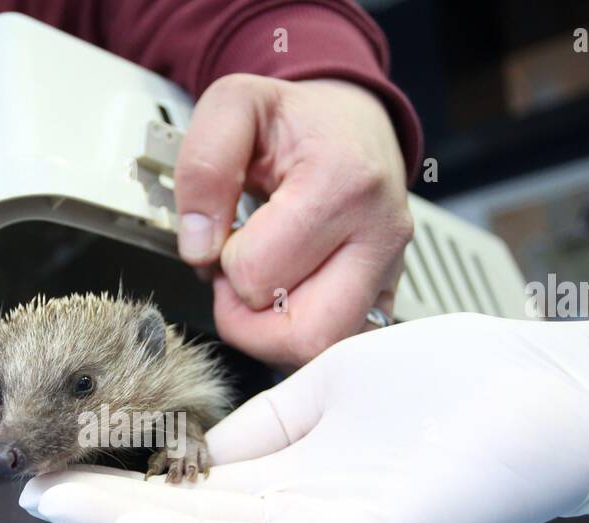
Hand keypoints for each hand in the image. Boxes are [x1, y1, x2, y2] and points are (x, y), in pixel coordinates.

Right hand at [19, 310, 588, 522]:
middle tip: (41, 494)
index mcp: (306, 487)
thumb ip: (263, 432)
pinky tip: (143, 520)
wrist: (559, 386)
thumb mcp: (333, 391)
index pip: (199, 499)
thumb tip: (192, 455)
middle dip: (115, 516)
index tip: (65, 470)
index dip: (128, 488)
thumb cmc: (461, 381)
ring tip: (70, 505)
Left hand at [176, 74, 412, 368]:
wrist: (353, 123)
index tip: (230, 233)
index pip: (257, 275)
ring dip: (272, 332)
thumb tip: (199, 245)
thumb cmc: (298, 121)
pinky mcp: (387, 298)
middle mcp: (380, 235)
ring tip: (263, 286)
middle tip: (241, 274)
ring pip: (320, 350)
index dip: (224, 261)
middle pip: (301, 334)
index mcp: (343, 183)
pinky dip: (299, 335)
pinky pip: (337, 348)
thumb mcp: (235, 106)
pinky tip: (289, 299)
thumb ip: (203, 165)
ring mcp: (389, 273)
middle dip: (249, 316)